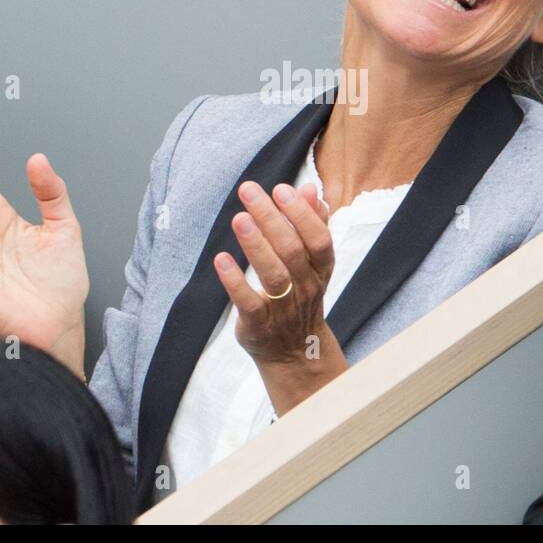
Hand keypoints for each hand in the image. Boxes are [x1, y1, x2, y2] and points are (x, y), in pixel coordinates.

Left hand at [212, 180, 346, 414]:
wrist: (293, 353)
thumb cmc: (300, 295)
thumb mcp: (313, 263)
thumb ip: (313, 224)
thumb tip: (308, 189)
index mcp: (321, 270)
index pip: (318, 239)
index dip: (302, 214)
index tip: (281, 189)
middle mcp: (306, 288)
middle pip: (292, 251)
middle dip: (271, 219)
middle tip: (248, 191)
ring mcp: (283, 308)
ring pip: (273, 275)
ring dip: (255, 246)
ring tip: (239, 218)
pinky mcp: (258, 325)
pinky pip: (247, 302)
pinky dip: (234, 281)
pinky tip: (221, 258)